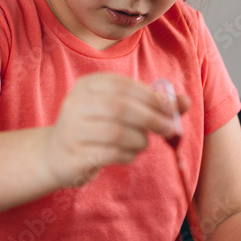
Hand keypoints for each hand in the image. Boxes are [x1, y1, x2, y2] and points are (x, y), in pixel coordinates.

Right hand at [42, 73, 188, 188]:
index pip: (124, 85)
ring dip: (140, 140)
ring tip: (143, 143)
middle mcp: (76, 103)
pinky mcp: (73, 155)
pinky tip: (129, 154)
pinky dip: (129, 155)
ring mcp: (72, 130)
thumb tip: (185, 101)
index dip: (152, 96)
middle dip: (152, 118)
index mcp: (88, 85)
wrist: (56, 154)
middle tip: (170, 128)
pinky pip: (111, 154)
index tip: (172, 108)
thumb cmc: (96, 127)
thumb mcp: (121, 109)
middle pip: (121, 107)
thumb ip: (152, 104)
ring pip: (117, 133)